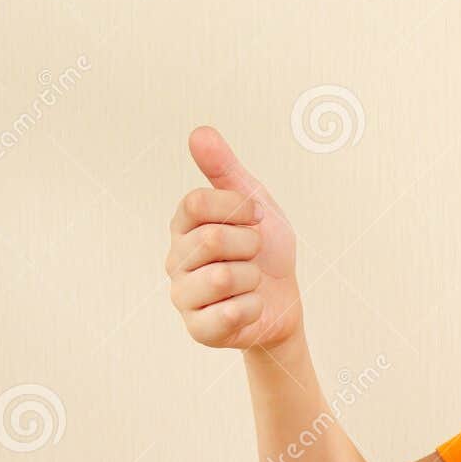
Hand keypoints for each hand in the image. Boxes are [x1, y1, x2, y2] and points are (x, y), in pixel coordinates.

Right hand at [166, 126, 302, 351]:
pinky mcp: (199, 330)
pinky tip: (249, 307)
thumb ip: (225, 170)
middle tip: (254, 254)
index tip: (255, 217)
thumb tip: (199, 131)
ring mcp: (183, 296)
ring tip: (250, 282)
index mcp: (184, 225)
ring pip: (221, 277)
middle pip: (211, 239)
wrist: (285, 301)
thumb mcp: (255, 203)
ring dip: (253, 278)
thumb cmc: (266, 250)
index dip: (238, 208)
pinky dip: (253, 307)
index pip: (196, 202)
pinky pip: (230, 313)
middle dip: (250, 245)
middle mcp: (175, 259)